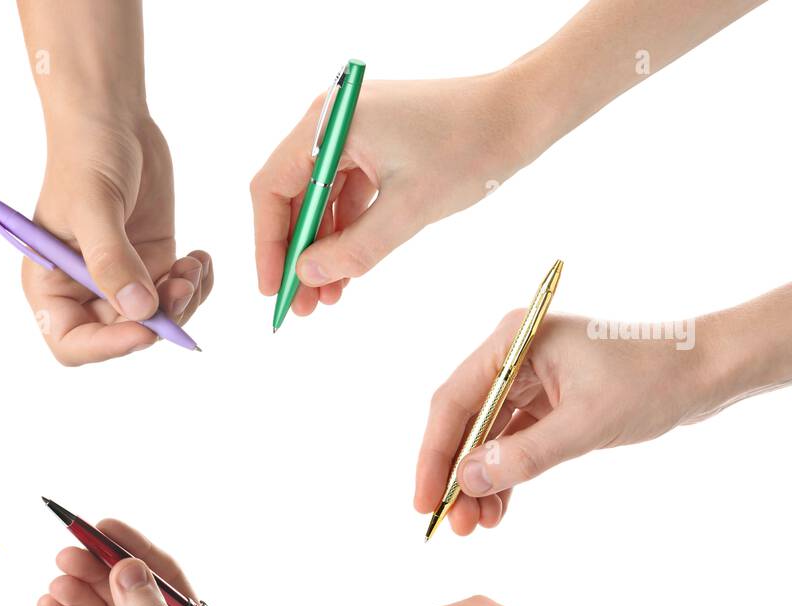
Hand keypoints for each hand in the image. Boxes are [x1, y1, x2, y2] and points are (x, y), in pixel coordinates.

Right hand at [26, 114, 212, 364]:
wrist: (112, 117)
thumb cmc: (86, 154)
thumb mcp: (94, 206)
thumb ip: (112, 262)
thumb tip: (140, 311)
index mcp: (51, 284)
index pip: (73, 344)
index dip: (108, 347)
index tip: (145, 328)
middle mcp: (83, 289)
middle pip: (123, 336)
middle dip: (158, 320)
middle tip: (182, 284)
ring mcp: (121, 279)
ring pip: (157, 321)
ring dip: (183, 303)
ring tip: (193, 265)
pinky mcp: (152, 263)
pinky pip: (178, 296)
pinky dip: (196, 286)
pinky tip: (200, 257)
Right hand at [251, 75, 535, 319]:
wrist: (524, 113)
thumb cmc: (471, 146)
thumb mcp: (409, 210)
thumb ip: (353, 250)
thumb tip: (306, 278)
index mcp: (331, 123)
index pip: (273, 189)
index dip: (268, 245)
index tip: (274, 291)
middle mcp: (333, 121)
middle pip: (291, 197)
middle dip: (295, 255)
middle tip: (299, 306)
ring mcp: (353, 132)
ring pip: (318, 201)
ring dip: (321, 250)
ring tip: (326, 299)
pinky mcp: (374, 144)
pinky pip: (344, 195)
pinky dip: (345, 233)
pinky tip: (347, 273)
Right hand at [415, 310, 721, 534]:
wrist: (710, 370)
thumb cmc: (655, 381)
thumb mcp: (586, 425)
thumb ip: (524, 456)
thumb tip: (467, 483)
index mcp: (514, 341)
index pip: (453, 401)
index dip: (435, 455)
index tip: (425, 501)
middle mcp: (514, 354)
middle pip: (464, 420)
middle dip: (457, 475)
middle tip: (451, 524)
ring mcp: (530, 377)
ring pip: (487, 436)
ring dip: (480, 480)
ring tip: (477, 526)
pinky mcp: (549, 399)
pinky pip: (513, 441)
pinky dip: (505, 473)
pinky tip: (499, 508)